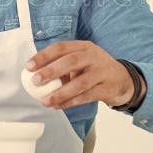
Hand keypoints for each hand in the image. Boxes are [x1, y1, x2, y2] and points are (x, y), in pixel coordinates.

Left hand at [25, 41, 140, 108]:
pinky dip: (71, 102)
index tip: (29, 66)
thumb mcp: (81, 61)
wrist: (124, 80)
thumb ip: (62, 65)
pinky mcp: (108, 88)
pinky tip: (59, 106)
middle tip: (35, 81)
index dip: (44, 56)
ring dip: (60, 93)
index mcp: (83, 46)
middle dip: (51, 71)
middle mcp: (94, 56)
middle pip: (71, 61)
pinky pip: (87, 96)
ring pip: (80, 82)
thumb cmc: (95, 70)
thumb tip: (34, 75)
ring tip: (45, 101)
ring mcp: (102, 72)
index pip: (61, 47)